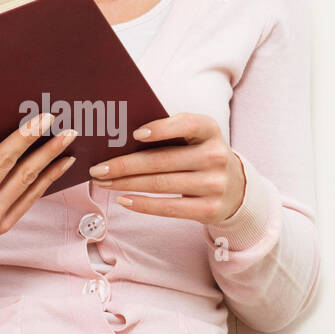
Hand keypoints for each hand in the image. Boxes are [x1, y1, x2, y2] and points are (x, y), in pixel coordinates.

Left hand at [88, 113, 245, 225]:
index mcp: (210, 131)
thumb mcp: (195, 140)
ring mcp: (214, 184)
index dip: (161, 128)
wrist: (236, 188)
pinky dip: (142, 204)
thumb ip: (169, 135)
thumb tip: (121, 141)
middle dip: (124, 165)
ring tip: (103, 183)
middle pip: (163, 160)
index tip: (135, 134)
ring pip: (161, 184)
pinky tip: (123, 199)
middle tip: (97, 168)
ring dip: (126, 184)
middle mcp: (215, 156)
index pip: (187, 124)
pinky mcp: (209, 209)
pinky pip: (168, 207)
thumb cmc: (201, 157)